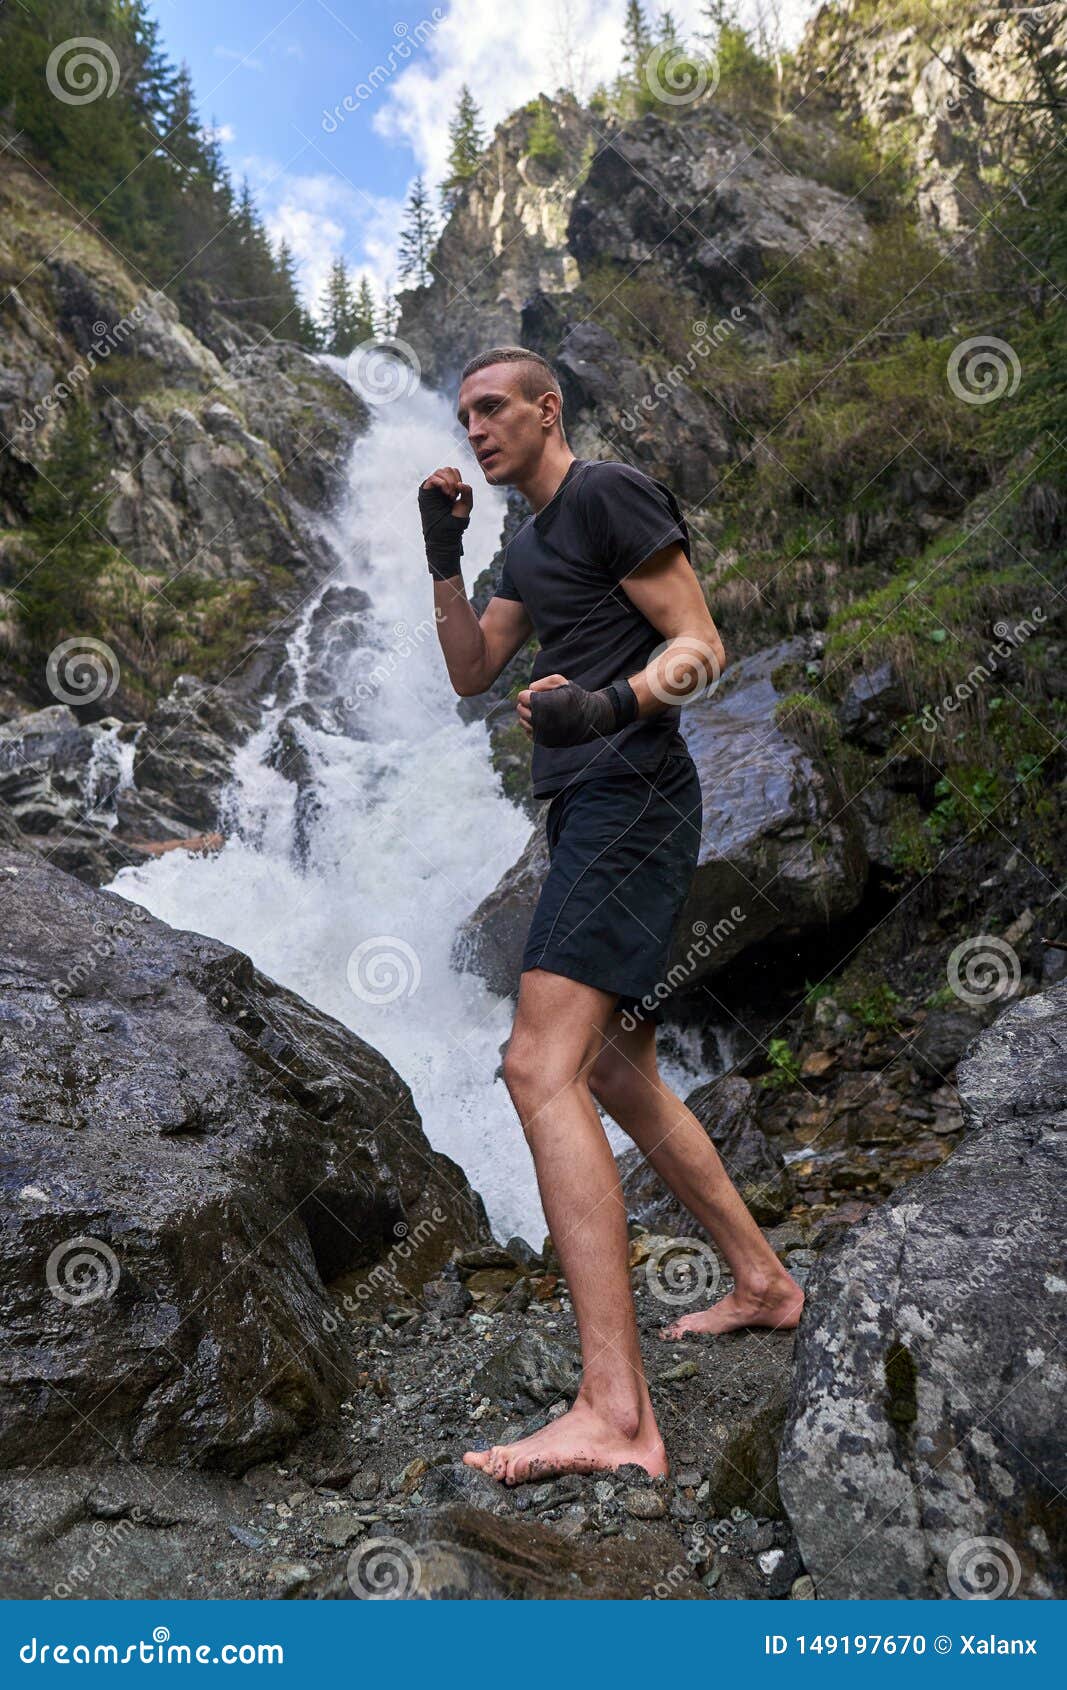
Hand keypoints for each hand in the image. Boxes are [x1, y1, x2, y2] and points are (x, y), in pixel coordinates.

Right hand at [419, 467, 472, 578]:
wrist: (446, 532)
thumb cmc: (456, 520)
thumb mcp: (466, 504)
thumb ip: (467, 491)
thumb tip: (460, 484)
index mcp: (449, 487)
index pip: (453, 471)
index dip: (458, 478)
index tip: (459, 492)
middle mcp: (440, 486)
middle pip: (447, 469)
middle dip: (454, 479)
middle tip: (455, 494)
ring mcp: (432, 489)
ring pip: (440, 471)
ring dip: (448, 481)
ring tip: (450, 495)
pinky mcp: (426, 492)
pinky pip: (432, 478)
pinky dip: (442, 483)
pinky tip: (446, 493)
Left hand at [519, 675, 638, 746]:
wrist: (592, 719)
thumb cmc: (576, 697)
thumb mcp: (561, 681)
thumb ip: (541, 682)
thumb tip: (528, 691)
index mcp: (543, 704)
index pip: (522, 697)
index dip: (529, 694)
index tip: (539, 694)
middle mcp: (541, 720)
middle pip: (521, 709)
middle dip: (527, 704)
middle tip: (540, 702)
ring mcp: (543, 733)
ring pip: (523, 722)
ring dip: (529, 715)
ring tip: (543, 712)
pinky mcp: (545, 742)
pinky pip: (529, 732)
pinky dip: (533, 726)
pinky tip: (544, 722)